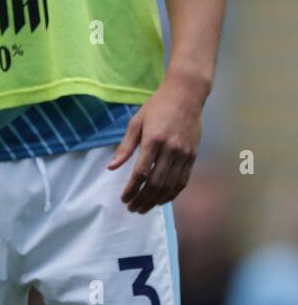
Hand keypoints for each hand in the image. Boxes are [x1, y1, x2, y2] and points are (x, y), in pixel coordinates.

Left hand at [108, 79, 202, 213]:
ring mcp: (184, 154)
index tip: (124, 198)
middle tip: (132, 208)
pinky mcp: (193, 156)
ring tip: (144, 208)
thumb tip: (111, 167)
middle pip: (156, 183)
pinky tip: (162, 200)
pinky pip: (183, 180)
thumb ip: (125, 147)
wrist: (185, 96)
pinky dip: (173, 193)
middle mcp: (171, 149)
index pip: (141, 172)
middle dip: (143, 198)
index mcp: (153, 140)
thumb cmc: (156, 107)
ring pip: (171, 185)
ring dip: (157, 200)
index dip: (132, 189)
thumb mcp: (135, 123)